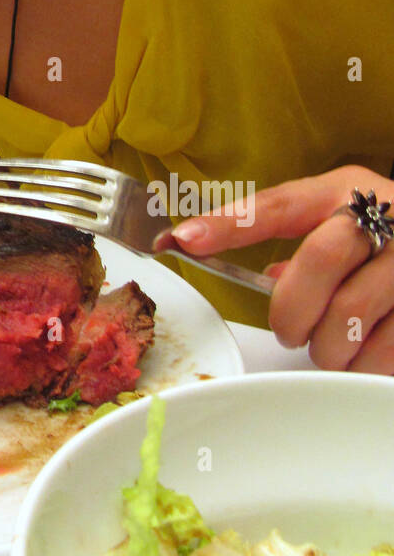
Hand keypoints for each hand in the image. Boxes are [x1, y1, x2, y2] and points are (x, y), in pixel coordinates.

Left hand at [153, 166, 393, 372]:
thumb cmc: (387, 235)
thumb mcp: (345, 219)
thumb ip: (301, 244)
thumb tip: (268, 279)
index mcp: (350, 191)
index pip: (280, 205)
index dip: (229, 223)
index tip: (182, 239)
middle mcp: (388, 216)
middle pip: (322, 258)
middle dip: (293, 307)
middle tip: (289, 328)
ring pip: (354, 315)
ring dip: (330, 346)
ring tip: (334, 342)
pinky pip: (385, 352)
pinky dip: (363, 365)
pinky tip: (365, 352)